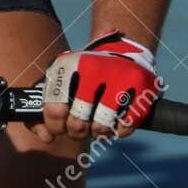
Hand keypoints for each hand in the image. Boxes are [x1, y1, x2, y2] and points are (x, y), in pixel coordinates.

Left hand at [41, 31, 162, 141]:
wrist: (122, 50)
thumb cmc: (84, 74)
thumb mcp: (61, 80)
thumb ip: (45, 107)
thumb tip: (45, 136)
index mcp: (69, 64)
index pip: (55, 109)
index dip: (55, 125)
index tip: (59, 126)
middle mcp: (93, 68)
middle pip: (78, 123)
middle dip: (77, 131)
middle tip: (80, 127)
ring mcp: (120, 77)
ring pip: (102, 127)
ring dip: (98, 132)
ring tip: (98, 123)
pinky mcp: (142, 87)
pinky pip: (126, 126)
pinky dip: (119, 130)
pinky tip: (116, 119)